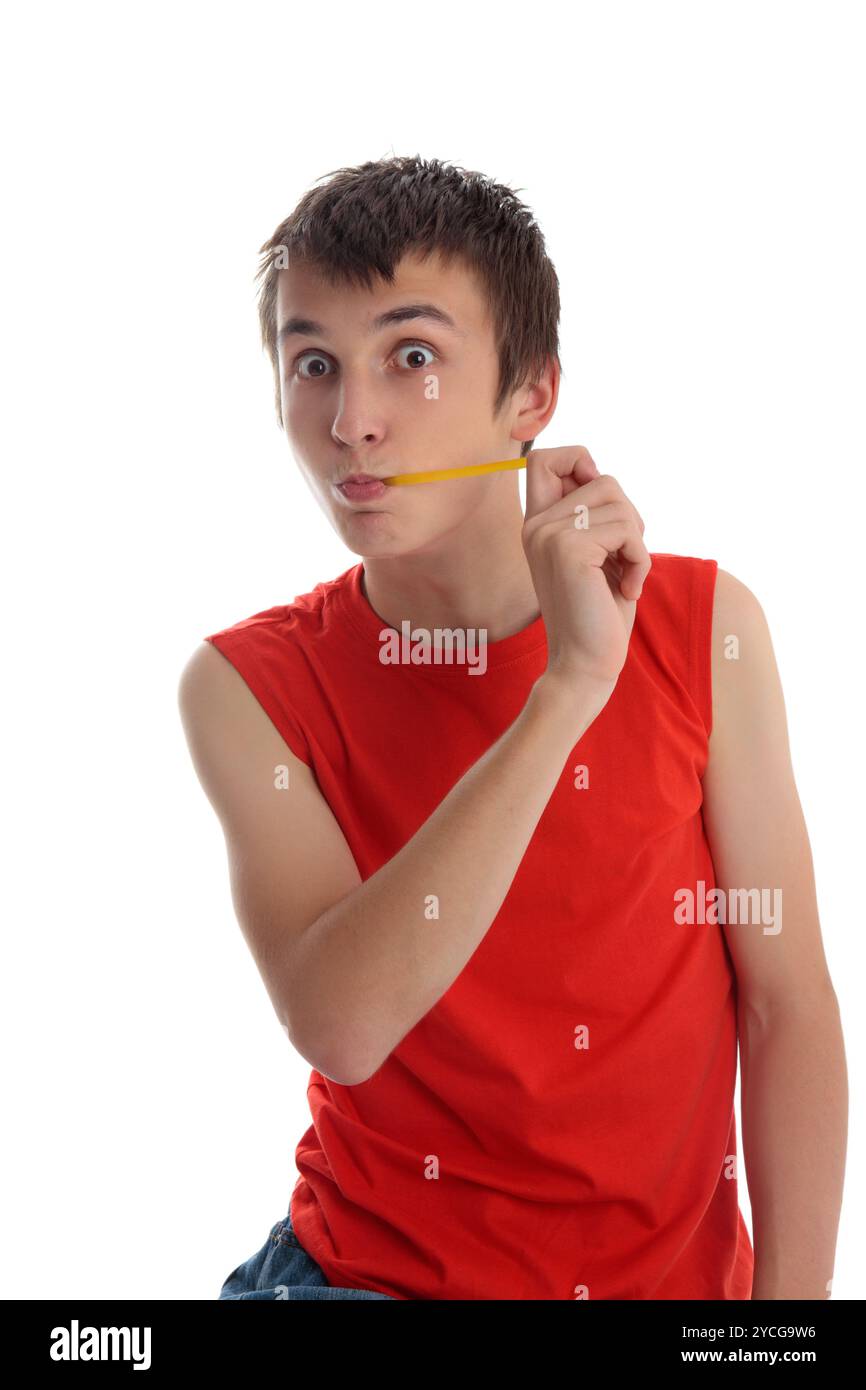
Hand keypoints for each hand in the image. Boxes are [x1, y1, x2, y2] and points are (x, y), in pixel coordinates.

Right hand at [522, 445, 651, 690]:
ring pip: (619, 502)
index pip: (545, 458)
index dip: (579, 461)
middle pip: (603, 479)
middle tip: (624, 558)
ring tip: (626, 576)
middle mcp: (537, 525)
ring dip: (637, 542)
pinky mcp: (570, 549)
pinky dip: (641, 560)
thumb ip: (593, 516)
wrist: (584, 664)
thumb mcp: (597, 555)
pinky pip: (627, 531)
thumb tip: (600, 475)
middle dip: (629, 516)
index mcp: (538, 524)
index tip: (599, 504)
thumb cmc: (598, 613)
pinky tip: (628, 590)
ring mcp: (549, 535)